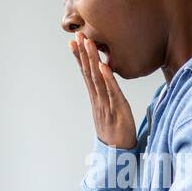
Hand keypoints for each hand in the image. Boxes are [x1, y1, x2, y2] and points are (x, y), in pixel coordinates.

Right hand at [72, 31, 135, 148]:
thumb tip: (107, 87)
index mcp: (96, 99)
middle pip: (88, 73)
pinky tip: (103, 65)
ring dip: (92, 60)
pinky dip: (107, 79)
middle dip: (83, 53)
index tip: (73, 42)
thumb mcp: (109, 114)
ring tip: (88, 43)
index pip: (86, 74)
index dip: (79, 58)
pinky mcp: (118, 111)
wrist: (117, 156)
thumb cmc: (116, 135)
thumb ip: (108, 99)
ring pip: (97, 80)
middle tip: (77, 35)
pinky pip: (112, 92)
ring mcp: (106, 105)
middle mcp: (98, 100)